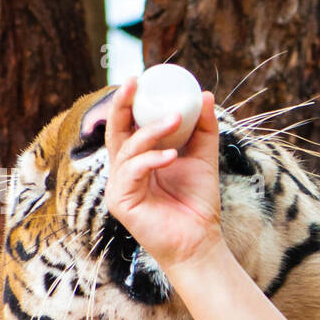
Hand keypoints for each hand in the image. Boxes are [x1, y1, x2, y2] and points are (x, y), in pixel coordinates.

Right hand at [104, 76, 224, 275]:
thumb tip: (205, 95)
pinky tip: (172, 155)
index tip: (142, 78)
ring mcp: (119, 187)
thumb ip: (204, 129)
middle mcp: (123, 171)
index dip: (128, 101)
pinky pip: (133, 171)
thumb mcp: (203, 158)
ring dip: (150, 130)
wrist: (201, 241)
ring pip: (126, 148)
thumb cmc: (198, 204)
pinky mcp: (120, 202)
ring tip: (175, 118)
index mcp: (137, 160)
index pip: (127, 125)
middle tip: (135, 81)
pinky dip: (151, 159)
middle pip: (114, 130)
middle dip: (121, 103)